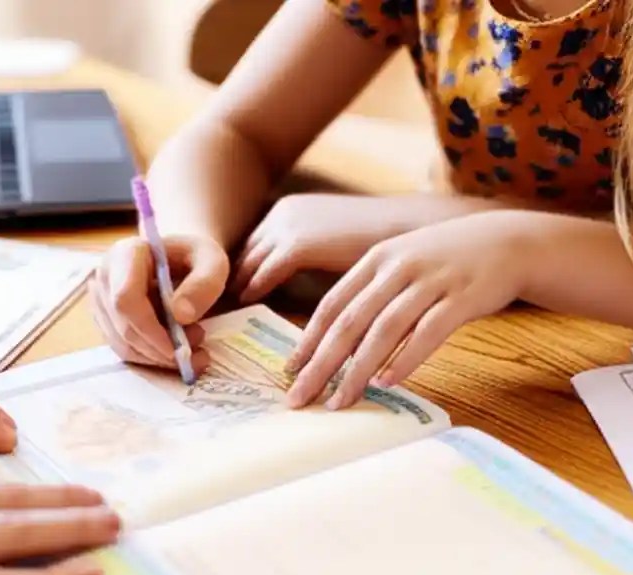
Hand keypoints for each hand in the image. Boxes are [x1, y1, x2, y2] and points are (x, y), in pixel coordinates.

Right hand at [90, 234, 227, 368]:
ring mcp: (101, 301)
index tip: (178, 348)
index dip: (149, 328)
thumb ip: (205, 283)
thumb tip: (181, 316)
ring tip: (191, 346)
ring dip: (158, 356)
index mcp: (125, 254)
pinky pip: (124, 349)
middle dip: (160, 348)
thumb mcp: (212, 261)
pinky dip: (151, 357)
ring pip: (123, 344)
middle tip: (195, 351)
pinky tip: (175, 350)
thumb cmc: (194, 256)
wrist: (179, 258)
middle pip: (123, 326)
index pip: (125, 298)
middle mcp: (105, 277)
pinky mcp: (106, 320)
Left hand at [231, 194, 416, 303]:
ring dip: (240, 285)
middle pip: (246, 251)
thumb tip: (295, 270)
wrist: (411, 225)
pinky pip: (265, 271)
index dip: (242, 267)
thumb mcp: (332, 238)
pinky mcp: (299, 244)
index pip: (254, 243)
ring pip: (251, 262)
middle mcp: (283, 213)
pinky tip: (248, 302)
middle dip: (233, 276)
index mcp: (291, 209)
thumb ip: (311, 250)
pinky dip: (256, 287)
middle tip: (221, 300)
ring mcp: (289, 226)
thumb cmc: (378, 236)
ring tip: (231, 307)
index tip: (234, 289)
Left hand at [284, 213, 529, 408]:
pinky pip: (427, 333)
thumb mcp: (402, 264)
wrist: (510, 241)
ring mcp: (431, 281)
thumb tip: (337, 342)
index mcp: (377, 260)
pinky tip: (387, 384)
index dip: (308, 339)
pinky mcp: (462, 297)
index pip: (332, 304)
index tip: (290, 371)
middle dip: (320, 364)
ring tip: (340, 402)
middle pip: (348, 321)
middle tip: (300, 396)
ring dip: (357, 371)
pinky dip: (405, 360)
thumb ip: (372, 295)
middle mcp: (398, 267)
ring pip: (383, 331)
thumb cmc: (448, 261)